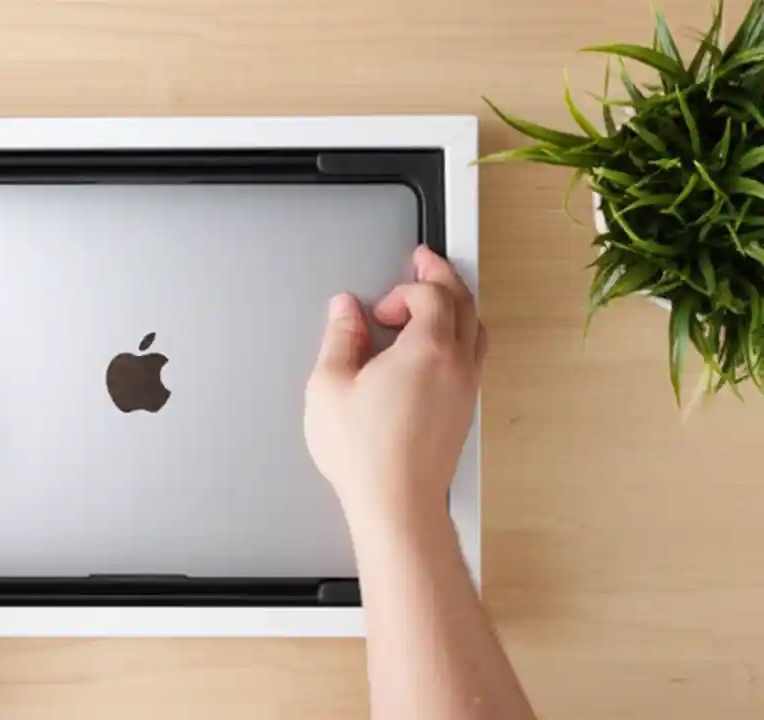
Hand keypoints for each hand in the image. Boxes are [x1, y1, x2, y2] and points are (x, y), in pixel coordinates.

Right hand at [304, 246, 485, 525]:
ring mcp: (467, 389)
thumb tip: (345, 309)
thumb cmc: (365, 453)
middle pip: (463, 302)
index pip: (431, 293)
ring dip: (456, 305)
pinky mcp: (465, 410)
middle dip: (441, 277)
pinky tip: (436, 345)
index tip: (377, 311)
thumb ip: (340, 337)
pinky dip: (459, 335)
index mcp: (428, 349)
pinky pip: (473, 356)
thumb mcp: (330, 384)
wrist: (396, 504)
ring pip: (475, 329)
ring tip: (435, 298)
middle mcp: (457, 364)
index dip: (403, 290)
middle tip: (424, 260)